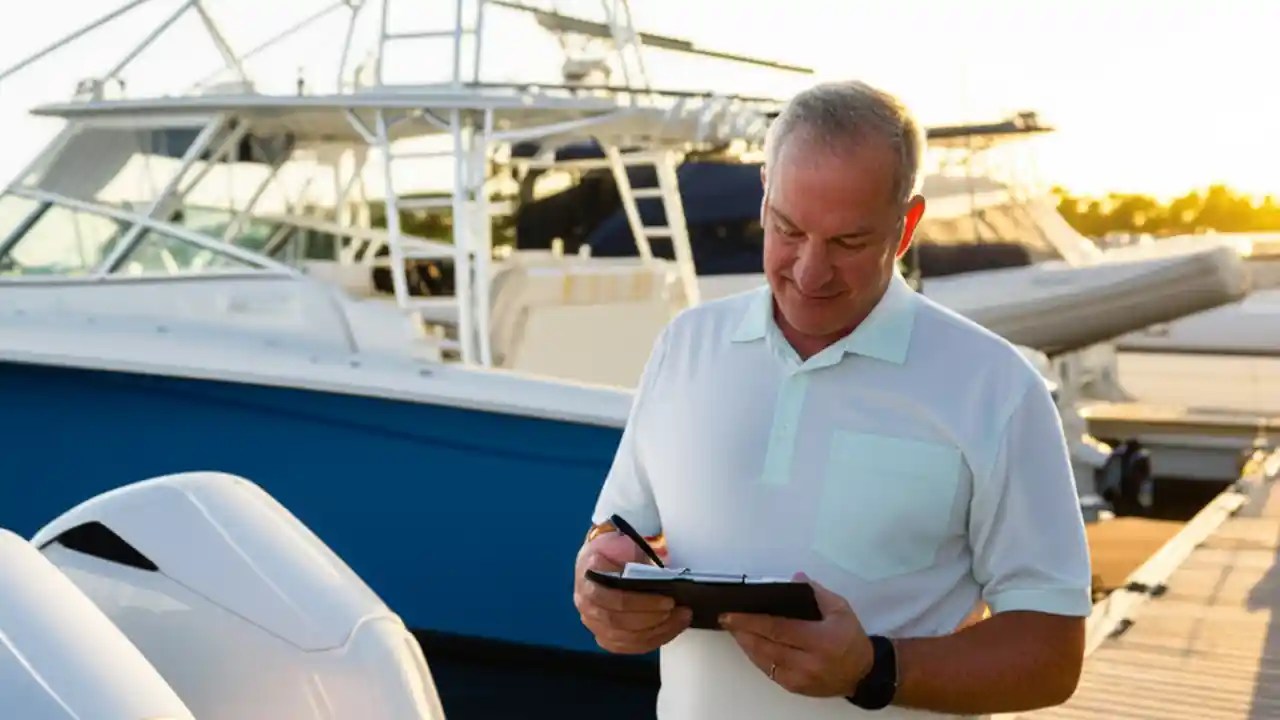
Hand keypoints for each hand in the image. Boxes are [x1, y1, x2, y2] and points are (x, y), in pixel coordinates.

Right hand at [573, 532, 692, 653]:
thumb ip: (636, 557)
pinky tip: (668, 632)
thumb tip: (663, 576)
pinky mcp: (602, 635)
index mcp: (588, 577)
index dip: (642, 604)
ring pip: (623, 639)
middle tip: (680, 612)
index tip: (669, 601)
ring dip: (656, 633)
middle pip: (618, 623)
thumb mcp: (623, 543)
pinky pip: (625, 647)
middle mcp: (585, 603)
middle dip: (654, 620)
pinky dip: (649, 642)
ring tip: (680, 620)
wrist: (601, 556)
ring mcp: (592, 622)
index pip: (614, 599)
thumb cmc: (615, 549)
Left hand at [720, 573, 872, 696]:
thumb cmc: (850, 639)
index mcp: (820, 640)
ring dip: (746, 644)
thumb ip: (816, 592)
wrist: (861, 674)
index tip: (731, 614)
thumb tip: (795, 578)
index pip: (778, 628)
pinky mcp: (795, 688)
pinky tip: (750, 645)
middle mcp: (808, 662)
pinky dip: (757, 657)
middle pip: (765, 646)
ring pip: (763, 661)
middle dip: (742, 632)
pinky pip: (769, 672)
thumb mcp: (840, 609)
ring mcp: (800, 678)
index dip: (751, 621)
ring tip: (734, 629)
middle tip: (726, 619)